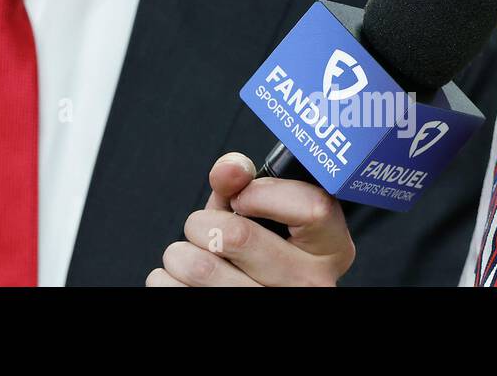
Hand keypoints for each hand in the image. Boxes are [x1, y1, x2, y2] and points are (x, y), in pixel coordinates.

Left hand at [146, 152, 354, 286]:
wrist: (243, 296)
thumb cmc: (253, 252)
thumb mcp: (256, 214)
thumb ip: (242, 183)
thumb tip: (231, 169)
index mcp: (328, 250)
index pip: (311, 208)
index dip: (263, 194)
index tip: (243, 199)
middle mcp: (310, 284)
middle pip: (238, 236)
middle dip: (204, 222)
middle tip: (204, 229)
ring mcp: (274, 306)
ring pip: (199, 267)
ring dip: (181, 253)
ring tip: (194, 257)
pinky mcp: (233, 328)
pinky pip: (174, 289)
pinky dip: (168, 278)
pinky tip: (187, 281)